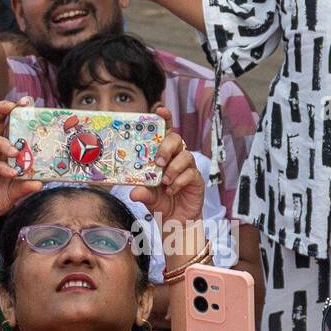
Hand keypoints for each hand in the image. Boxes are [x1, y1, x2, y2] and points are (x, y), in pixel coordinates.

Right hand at [0, 98, 42, 225]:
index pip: (8, 125)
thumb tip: (40, 183)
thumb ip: (27, 186)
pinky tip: (11, 173)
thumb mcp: (17, 191)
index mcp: (4, 150)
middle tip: (14, 107)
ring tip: (16, 152)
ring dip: (3, 142)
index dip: (14, 112)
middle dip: (2, 110)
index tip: (27, 102)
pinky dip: (1, 168)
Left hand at [131, 106, 204, 224]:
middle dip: (167, 147)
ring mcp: (188, 168)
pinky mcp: (197, 180)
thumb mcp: (147, 196)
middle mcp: (176, 157)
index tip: (160, 110)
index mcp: (162, 155)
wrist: (176, 220)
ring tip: (164, 181)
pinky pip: (191, 174)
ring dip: (173, 167)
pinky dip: (179, 181)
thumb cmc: (161, 202)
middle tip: (158, 162)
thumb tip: (134, 192)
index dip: (165, 118)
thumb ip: (142, 192)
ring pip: (185, 156)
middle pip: (177, 140)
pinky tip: (171, 190)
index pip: (165, 132)